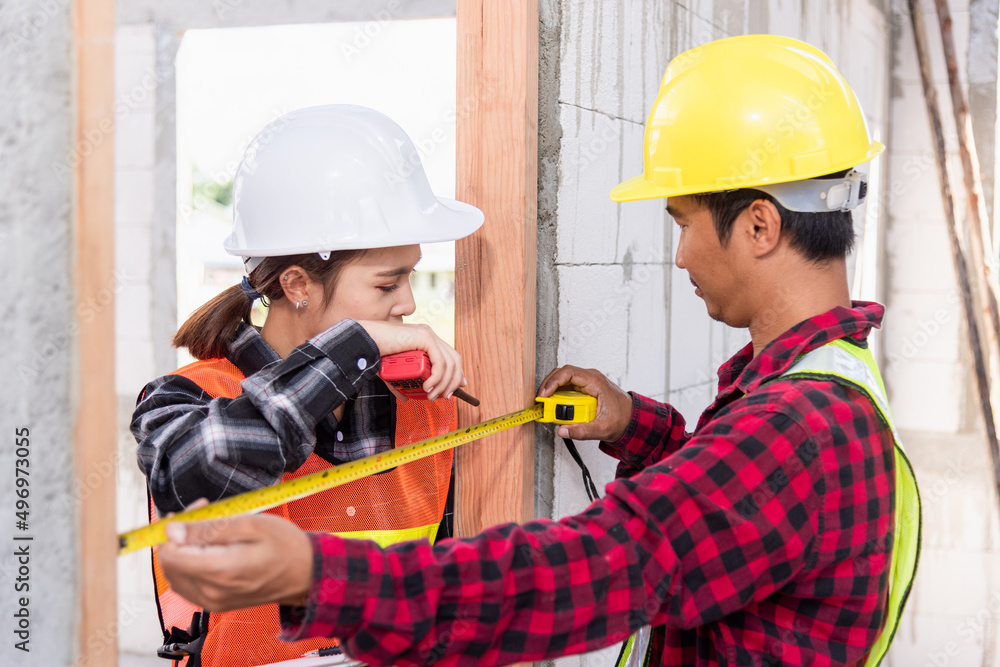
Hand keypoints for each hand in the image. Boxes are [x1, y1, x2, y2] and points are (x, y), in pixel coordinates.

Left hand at [158, 509, 312, 611]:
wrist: (306, 572)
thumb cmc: (285, 546)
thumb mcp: (250, 525)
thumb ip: (209, 528)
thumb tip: (173, 530)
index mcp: (219, 571)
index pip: (170, 554)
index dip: (175, 528)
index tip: (195, 511)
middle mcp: (211, 592)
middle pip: (168, 565)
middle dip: (178, 536)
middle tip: (203, 513)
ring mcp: (213, 602)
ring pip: (175, 575)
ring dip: (182, 550)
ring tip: (206, 529)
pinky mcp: (216, 603)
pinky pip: (188, 584)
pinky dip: (190, 564)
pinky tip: (207, 549)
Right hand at [356, 320, 465, 400]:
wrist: (363, 341)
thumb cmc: (375, 353)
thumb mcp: (393, 372)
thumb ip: (401, 383)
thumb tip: (406, 398)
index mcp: (425, 339)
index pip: (449, 356)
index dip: (456, 373)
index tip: (456, 388)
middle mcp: (429, 335)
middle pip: (454, 359)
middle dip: (453, 380)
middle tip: (446, 396)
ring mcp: (428, 334)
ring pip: (449, 362)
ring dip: (444, 383)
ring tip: (433, 395)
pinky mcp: (425, 337)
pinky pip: (440, 362)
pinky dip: (438, 378)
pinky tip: (428, 387)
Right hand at [537, 366, 633, 441]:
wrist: (632, 419)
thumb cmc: (622, 418)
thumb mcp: (603, 428)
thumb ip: (582, 431)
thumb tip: (563, 430)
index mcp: (596, 382)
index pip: (569, 372)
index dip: (553, 381)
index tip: (545, 394)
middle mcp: (590, 378)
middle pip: (562, 374)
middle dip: (548, 385)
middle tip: (541, 400)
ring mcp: (587, 383)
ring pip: (563, 380)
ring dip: (551, 390)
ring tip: (545, 404)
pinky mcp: (584, 390)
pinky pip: (567, 388)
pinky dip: (557, 395)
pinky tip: (553, 405)